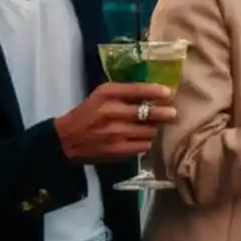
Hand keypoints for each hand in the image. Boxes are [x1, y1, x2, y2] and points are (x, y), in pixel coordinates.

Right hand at [54, 82, 176, 159]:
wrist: (67, 139)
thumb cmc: (88, 113)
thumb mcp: (101, 95)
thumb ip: (124, 93)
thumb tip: (155, 92)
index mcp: (106, 94)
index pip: (138, 90)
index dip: (156, 92)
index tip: (169, 93)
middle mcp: (111, 112)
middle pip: (148, 113)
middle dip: (164, 113)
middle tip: (173, 113)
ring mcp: (114, 133)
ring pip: (149, 131)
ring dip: (155, 128)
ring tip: (155, 126)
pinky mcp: (116, 149)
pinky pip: (143, 145)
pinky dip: (146, 141)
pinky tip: (143, 138)